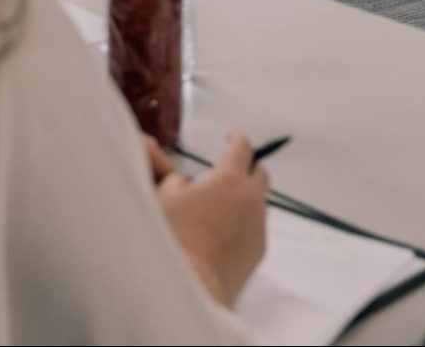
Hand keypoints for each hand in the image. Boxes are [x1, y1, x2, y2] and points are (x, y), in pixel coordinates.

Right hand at [155, 129, 267, 308]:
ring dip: (242, 201)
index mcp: (230, 179)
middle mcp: (251, 199)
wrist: (191, 288)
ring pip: (256, 204)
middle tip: (228, 174)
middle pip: (259, 174)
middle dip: (246, 169)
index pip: (241, 148)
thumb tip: (187, 183)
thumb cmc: (173, 240)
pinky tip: (221, 237)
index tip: (231, 135)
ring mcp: (258, 226)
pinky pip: (254, 229)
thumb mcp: (164, 199)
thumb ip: (177, 182)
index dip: (236, 138)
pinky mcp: (258, 252)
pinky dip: (242, 226)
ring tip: (218, 212)